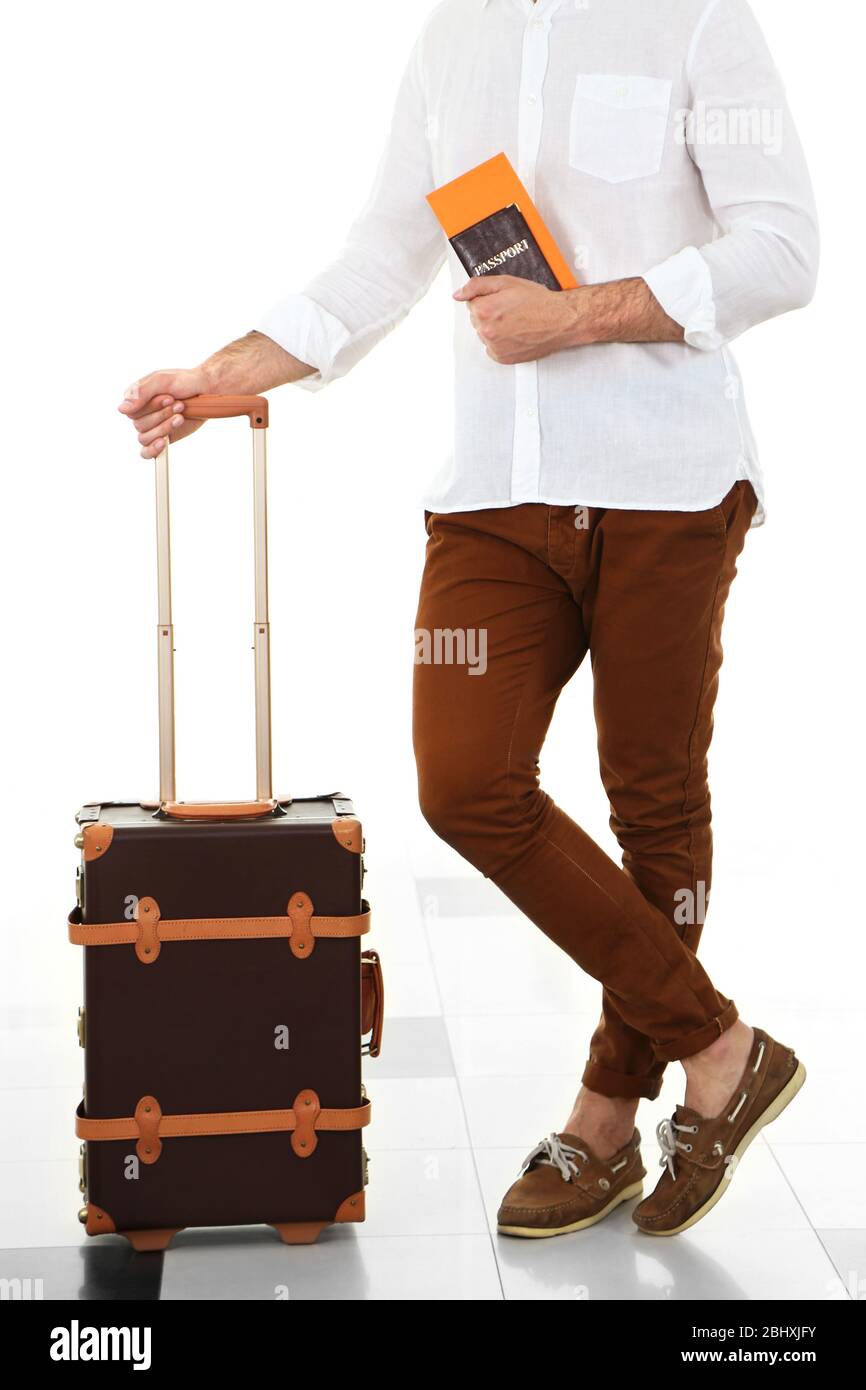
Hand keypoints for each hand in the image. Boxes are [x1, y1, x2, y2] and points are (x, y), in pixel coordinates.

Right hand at [118, 367, 209, 458]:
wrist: (205, 391)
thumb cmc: (183, 382)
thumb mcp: (160, 380)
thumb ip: (140, 393)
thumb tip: (122, 410)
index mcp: (137, 399)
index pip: (131, 411)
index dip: (151, 407)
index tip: (169, 398)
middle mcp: (141, 414)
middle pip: (139, 425)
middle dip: (161, 416)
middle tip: (179, 405)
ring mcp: (152, 428)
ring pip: (144, 437)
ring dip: (164, 428)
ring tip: (180, 417)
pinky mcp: (163, 439)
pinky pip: (147, 452)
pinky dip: (152, 450)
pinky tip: (163, 443)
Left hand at [453, 275, 576, 363]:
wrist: (560, 320)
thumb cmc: (539, 302)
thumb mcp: (506, 283)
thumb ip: (477, 286)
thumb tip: (459, 294)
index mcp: (484, 310)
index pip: (471, 303)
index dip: (488, 299)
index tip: (502, 300)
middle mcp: (486, 331)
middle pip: (477, 320)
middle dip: (490, 313)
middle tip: (512, 310)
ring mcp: (494, 347)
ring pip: (485, 334)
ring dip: (495, 328)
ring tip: (516, 322)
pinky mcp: (503, 358)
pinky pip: (493, 349)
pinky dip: (502, 342)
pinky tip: (516, 333)